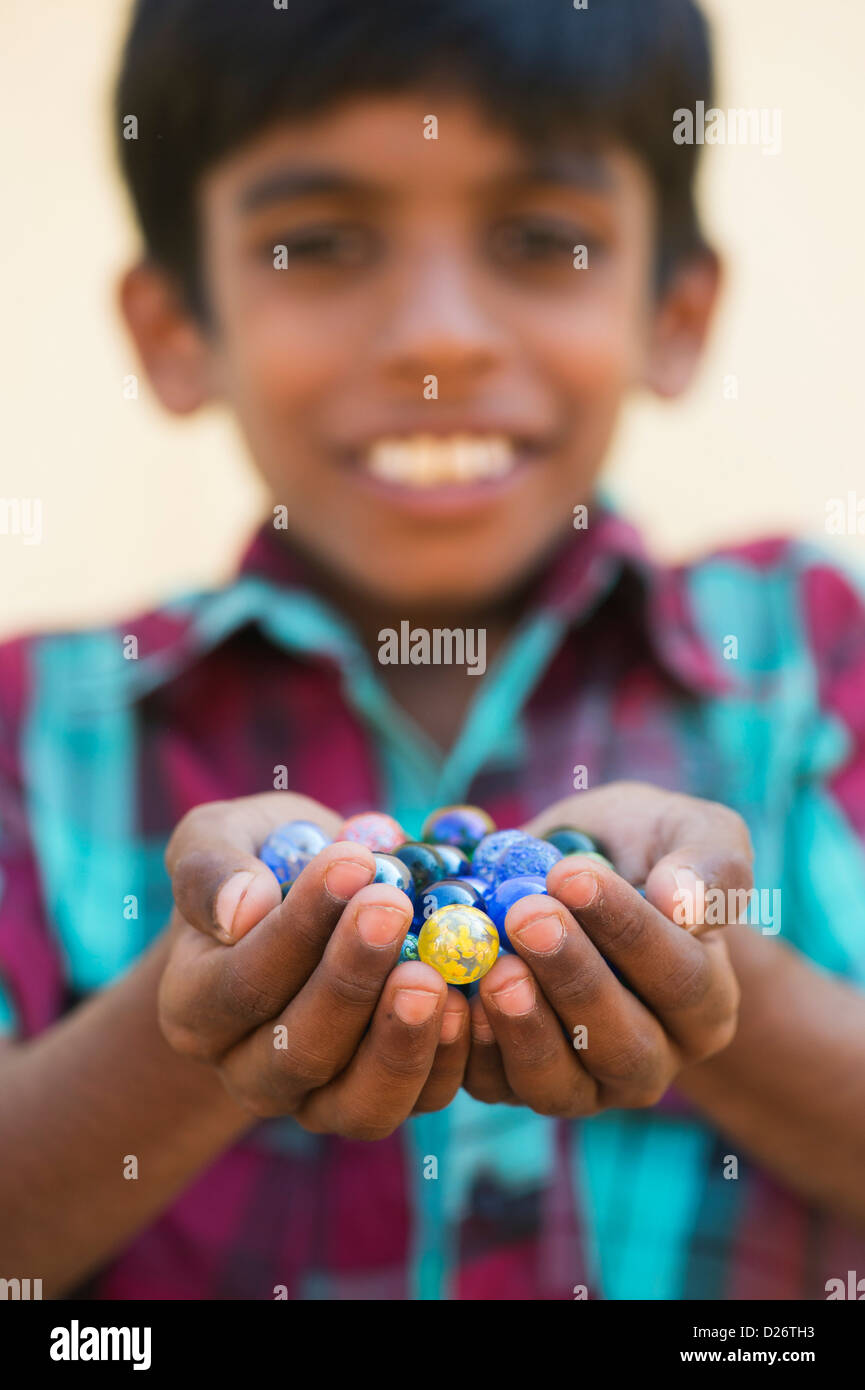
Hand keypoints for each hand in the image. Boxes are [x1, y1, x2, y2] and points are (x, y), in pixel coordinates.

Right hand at [158, 793, 469, 1138]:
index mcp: (194, 1009)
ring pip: (360, 1102)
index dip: (297, 929)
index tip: (351, 862)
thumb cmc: (261, 864)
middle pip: (299, 1049)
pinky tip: (469, 999)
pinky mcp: (383, 1102)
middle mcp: (250, 1071)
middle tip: (393, 906)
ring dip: (401, 1038)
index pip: (241, 984)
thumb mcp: (220, 839)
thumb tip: (240, 910)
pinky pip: (419, 1103)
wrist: (314, 907)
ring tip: (433, 971)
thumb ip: (210, 867)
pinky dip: (450, 1057)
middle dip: (350, 977)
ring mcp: (318, 1100)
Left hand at [464, 782, 748, 1114]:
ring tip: (494, 964)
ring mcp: (582, 1083)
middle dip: (572, 977)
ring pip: (557, 1081)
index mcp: (706, 1005)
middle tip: (528, 915)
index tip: (576, 876)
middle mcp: (651, 1059)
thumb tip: (687, 905)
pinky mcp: (514, 1085)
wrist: (571, 879)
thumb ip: (710, 866)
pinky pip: (492, 1083)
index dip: (628, 930)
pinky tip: (450, 994)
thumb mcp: (690, 832)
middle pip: (621, 1042)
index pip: (679, 979)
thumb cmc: (642, 849)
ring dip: (523, 1024)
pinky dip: (468, 1046)